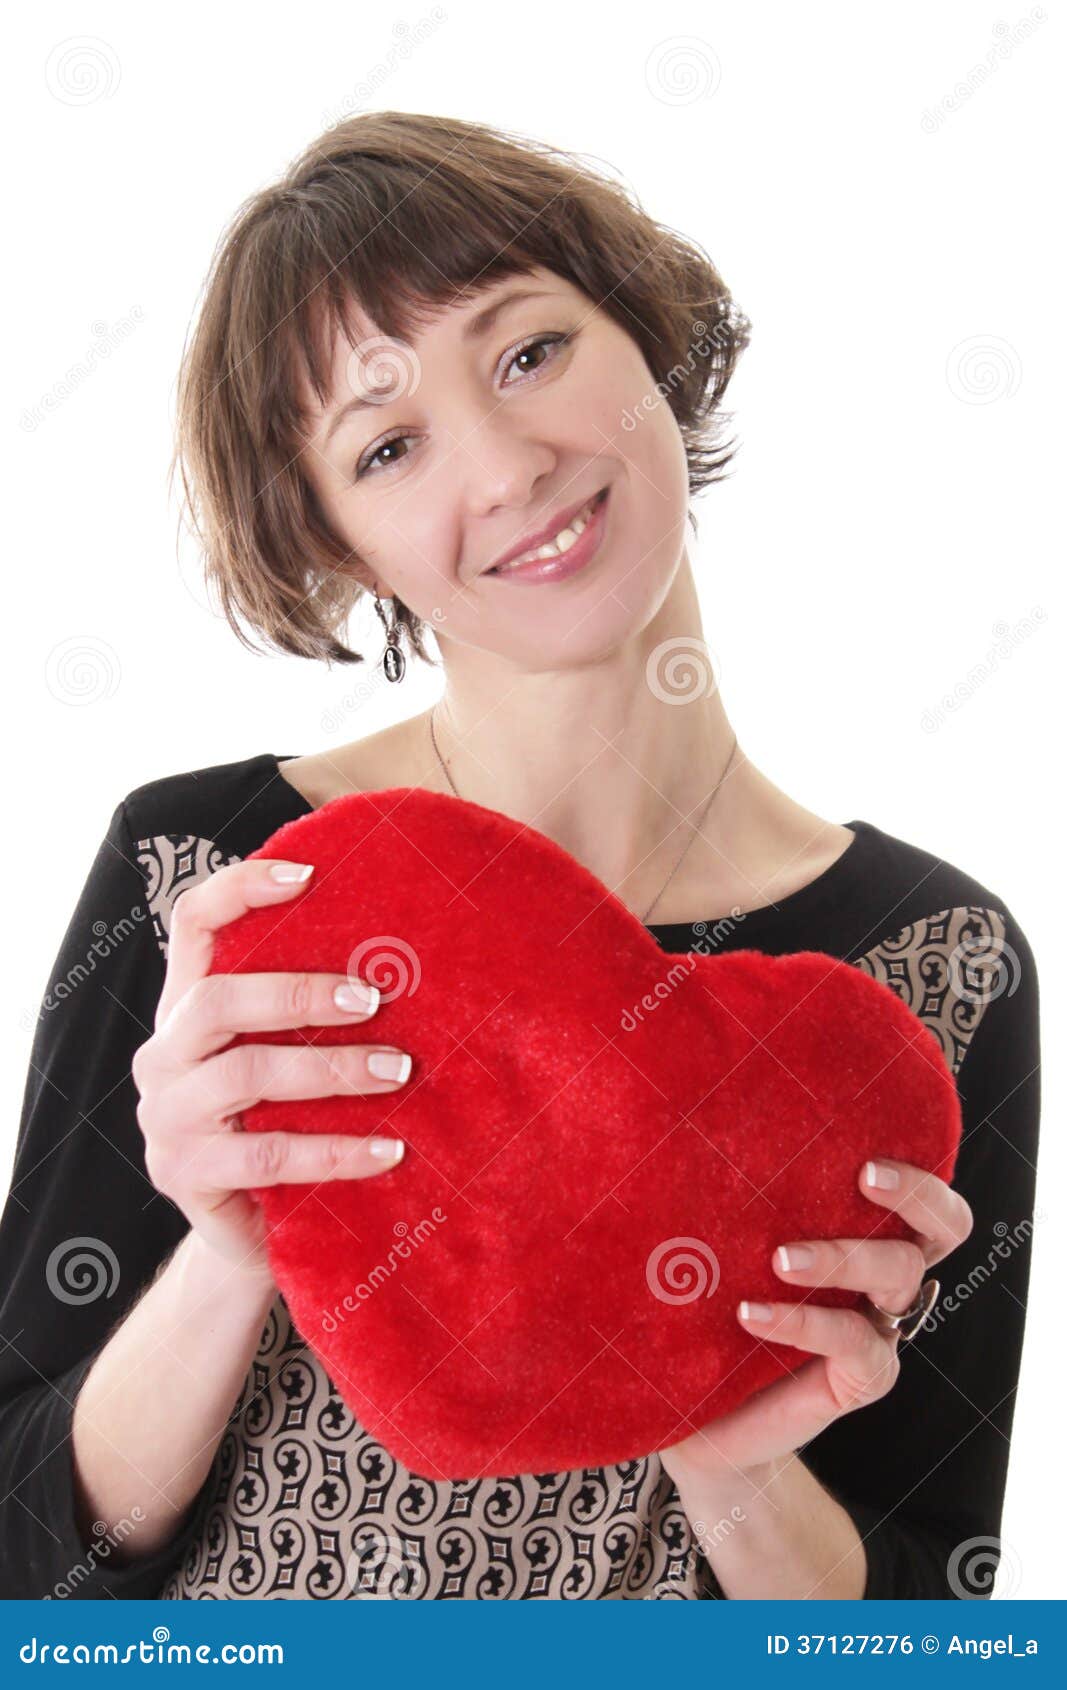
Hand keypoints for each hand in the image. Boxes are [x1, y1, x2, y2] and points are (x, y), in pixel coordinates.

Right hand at [131, 857, 412, 1280]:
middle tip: (374, 999)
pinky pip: (268, 1155)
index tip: (309, 875)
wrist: (249, 1231)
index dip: (240, 889)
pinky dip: (337, 1150)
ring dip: (331, 1070)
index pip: (192, 924)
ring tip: (398, 1071)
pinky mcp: (184, 1174)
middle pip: (216, 998)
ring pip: (246, 1074)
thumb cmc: (282, 1124)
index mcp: (186, 1006)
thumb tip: (407, 954)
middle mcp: (163, 1053)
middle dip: (300, 993)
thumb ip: (314, 1012)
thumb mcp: (290, 1058)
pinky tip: (391, 1148)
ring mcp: (165, 1117)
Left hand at [659, 1158, 973, 1485]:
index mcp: (861, 1233)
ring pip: (899, 1276)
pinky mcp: (860, 1378)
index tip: (866, 1151)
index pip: (920, 1195)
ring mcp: (877, 1328)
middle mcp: (881, 1277)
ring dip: (842, 1255)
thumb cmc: (710, 1317)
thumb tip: (673, 1131)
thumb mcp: (722, 1252)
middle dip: (914, 1193)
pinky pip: (856, 1343)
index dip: (916, 1171)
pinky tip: (750, 1314)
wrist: (704, 1421)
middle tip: (863, 1177)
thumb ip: (725, 1207)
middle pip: (943, 1228)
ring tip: (779, 1258)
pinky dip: (805, 1322)